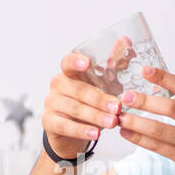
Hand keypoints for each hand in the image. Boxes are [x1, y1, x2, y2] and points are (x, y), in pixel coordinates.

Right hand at [42, 40, 128, 157]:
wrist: (71, 132)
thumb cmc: (89, 103)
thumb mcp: (102, 84)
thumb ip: (113, 64)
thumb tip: (125, 40)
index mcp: (69, 73)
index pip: (68, 62)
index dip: (76, 62)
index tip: (88, 64)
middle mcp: (57, 85)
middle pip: (78, 90)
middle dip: (100, 99)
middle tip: (117, 107)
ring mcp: (51, 103)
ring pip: (74, 108)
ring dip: (95, 116)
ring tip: (112, 122)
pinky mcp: (49, 121)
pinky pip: (66, 126)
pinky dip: (82, 130)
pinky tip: (95, 134)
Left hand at [116, 63, 174, 174]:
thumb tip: (172, 95)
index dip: (163, 77)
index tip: (145, 70)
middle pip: (170, 107)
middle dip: (144, 101)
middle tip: (125, 97)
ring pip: (160, 129)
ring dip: (136, 122)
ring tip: (120, 117)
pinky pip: (160, 148)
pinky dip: (140, 140)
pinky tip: (128, 134)